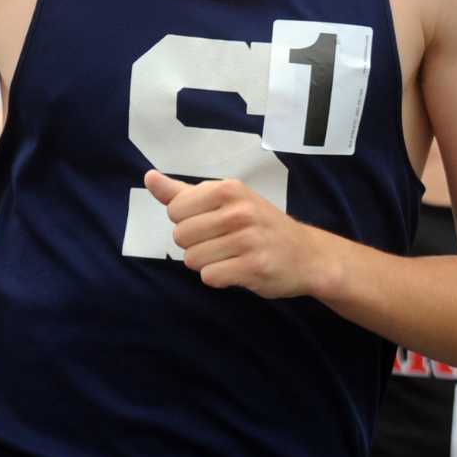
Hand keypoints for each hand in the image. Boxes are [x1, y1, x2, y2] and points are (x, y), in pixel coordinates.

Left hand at [144, 171, 316, 297]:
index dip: (186, 222)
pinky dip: (219, 278)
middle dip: (195, 245)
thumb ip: (183, 193)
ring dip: (207, 263)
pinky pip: (210, 277)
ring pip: (192, 259)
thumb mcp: (225, 201)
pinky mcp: (254, 267)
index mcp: (229, 189)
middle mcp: (239, 210)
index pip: (175, 210)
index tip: (210, 223)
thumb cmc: (259, 225)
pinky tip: (237, 270)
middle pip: (180, 236)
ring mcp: (248, 239)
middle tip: (222, 243)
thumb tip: (149, 178)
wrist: (307, 255)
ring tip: (230, 256)